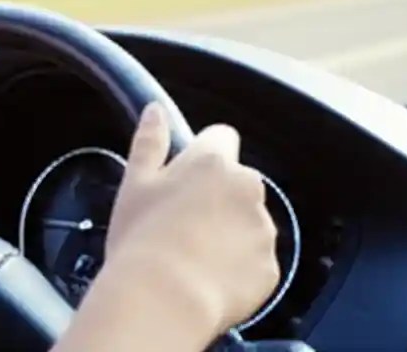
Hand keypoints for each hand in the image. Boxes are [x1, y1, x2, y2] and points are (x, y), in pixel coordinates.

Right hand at [104, 104, 279, 338]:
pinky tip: (209, 280)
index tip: (184, 177)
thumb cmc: (142, 236)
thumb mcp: (134, 184)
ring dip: (230, 232)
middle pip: (237, 182)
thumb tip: (155, 108)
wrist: (163, 298)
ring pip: (248, 222)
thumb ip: (149, 142)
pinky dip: (238, 267)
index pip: (221, 137)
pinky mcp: (271, 268)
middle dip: (218, 197)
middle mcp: (247, 188)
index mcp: (213, 162)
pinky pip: (255, 260)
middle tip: (181, 223)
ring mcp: (263, 230)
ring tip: (193, 258)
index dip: (203, 155)